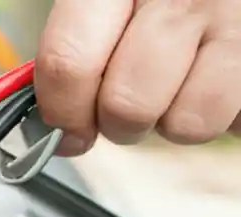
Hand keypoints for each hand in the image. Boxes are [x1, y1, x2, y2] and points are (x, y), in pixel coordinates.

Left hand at [37, 0, 240, 155]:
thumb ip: (80, 43)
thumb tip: (56, 114)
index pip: (69, 60)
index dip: (62, 110)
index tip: (66, 131)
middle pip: (125, 104)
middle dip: (121, 123)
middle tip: (133, 103)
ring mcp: (235, 22)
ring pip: (186, 124)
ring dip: (178, 120)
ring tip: (187, 82)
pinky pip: (235, 121)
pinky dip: (228, 114)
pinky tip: (224, 77)